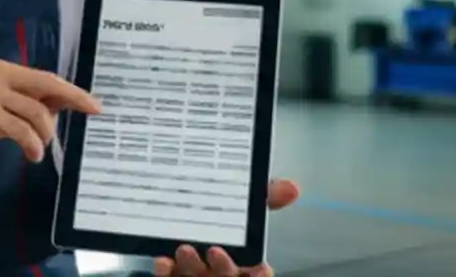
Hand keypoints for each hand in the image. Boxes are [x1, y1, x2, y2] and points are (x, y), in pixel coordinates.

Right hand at [0, 59, 101, 163]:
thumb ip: (23, 102)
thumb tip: (57, 108)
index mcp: (4, 70)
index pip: (46, 78)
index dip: (72, 91)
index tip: (93, 103)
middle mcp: (1, 77)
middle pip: (48, 86)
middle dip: (74, 99)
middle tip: (93, 112)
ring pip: (37, 112)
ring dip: (45, 134)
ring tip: (39, 148)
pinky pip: (22, 131)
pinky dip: (32, 145)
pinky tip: (32, 156)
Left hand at [153, 179, 300, 276]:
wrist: (176, 212)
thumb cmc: (214, 214)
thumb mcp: (240, 203)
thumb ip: (264, 197)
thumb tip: (292, 187)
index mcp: (242, 258)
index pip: (257, 272)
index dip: (259, 274)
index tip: (260, 268)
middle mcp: (220, 270)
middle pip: (226, 274)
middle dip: (223, 266)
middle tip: (214, 249)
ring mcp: (195, 274)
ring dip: (192, 265)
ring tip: (184, 248)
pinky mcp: (172, 274)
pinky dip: (166, 270)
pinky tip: (163, 260)